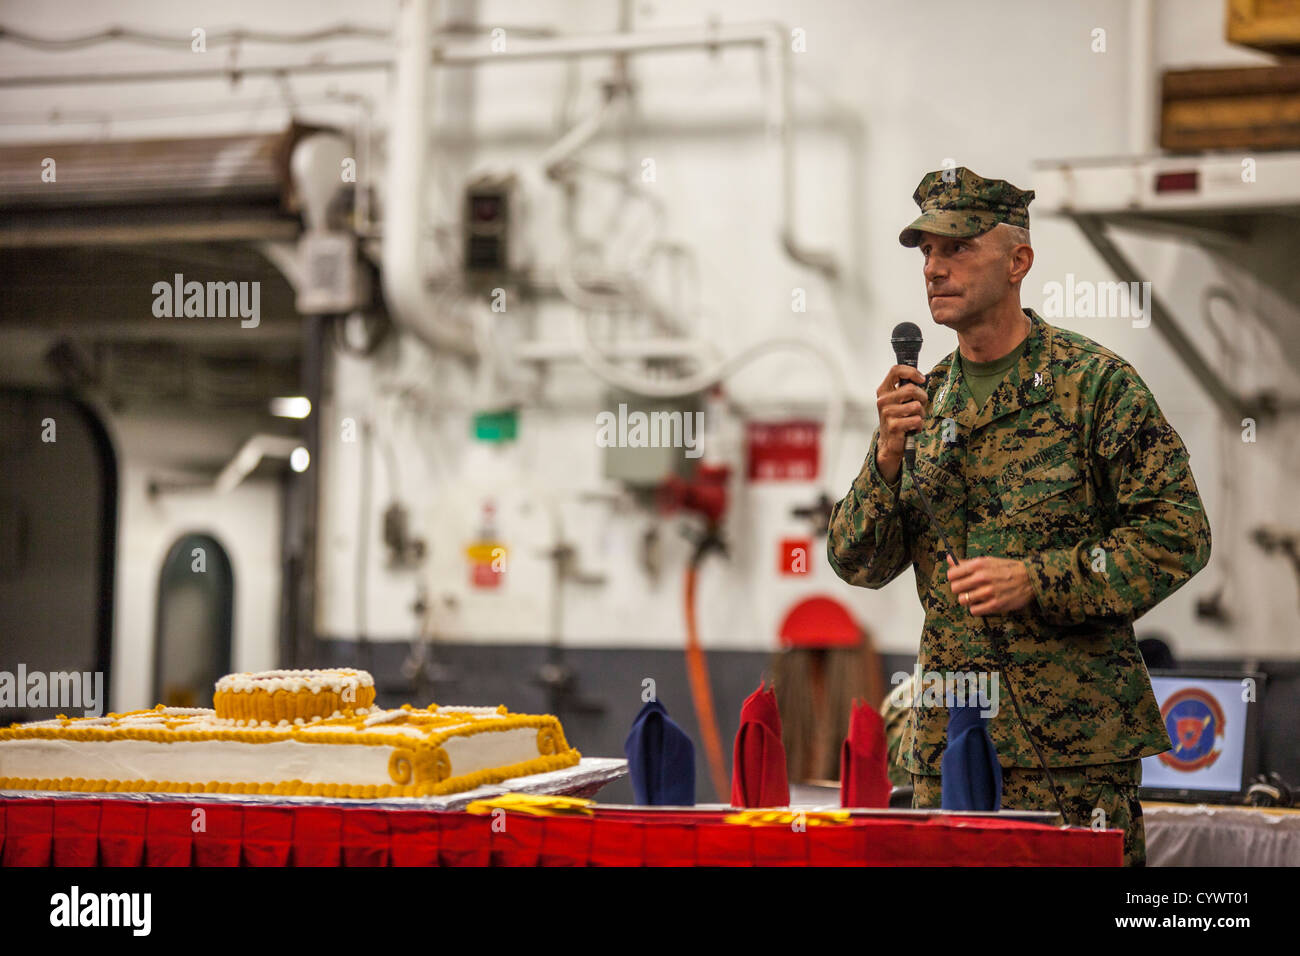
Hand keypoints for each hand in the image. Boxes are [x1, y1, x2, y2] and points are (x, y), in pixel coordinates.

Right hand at [875, 364, 928, 482]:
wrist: (890, 442)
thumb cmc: (898, 418)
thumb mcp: (898, 400)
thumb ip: (906, 388)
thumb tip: (920, 378)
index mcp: (883, 390)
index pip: (896, 371)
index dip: (912, 372)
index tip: (921, 379)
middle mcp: (883, 400)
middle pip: (911, 389)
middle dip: (922, 397)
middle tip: (920, 405)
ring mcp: (887, 413)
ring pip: (916, 406)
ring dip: (921, 413)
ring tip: (914, 418)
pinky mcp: (893, 426)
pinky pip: (916, 420)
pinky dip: (919, 425)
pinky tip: (912, 428)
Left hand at [945, 555, 1035, 616]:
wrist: (1030, 578)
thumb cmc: (1007, 568)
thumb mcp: (987, 561)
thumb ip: (966, 562)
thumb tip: (949, 558)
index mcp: (978, 565)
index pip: (951, 575)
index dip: (954, 578)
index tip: (959, 580)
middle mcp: (982, 577)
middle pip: (955, 588)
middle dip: (960, 590)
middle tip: (968, 589)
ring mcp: (988, 592)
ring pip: (963, 600)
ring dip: (968, 600)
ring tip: (976, 597)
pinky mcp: (995, 605)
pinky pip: (974, 611)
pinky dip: (976, 608)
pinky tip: (982, 603)